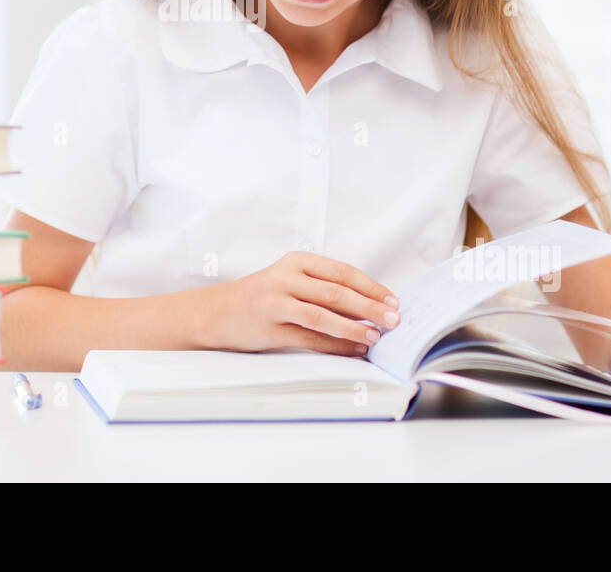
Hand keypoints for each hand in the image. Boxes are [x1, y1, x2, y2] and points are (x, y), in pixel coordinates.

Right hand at [202, 251, 400, 355]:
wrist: (217, 311)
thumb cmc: (261, 296)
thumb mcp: (290, 280)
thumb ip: (322, 287)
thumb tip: (368, 306)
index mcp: (296, 261)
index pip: (342, 272)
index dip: (371, 286)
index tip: (393, 300)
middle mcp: (285, 278)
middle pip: (336, 292)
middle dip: (370, 307)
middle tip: (393, 320)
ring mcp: (275, 303)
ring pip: (323, 315)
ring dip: (354, 327)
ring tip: (376, 336)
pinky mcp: (270, 328)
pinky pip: (309, 338)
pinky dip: (335, 345)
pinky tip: (353, 349)